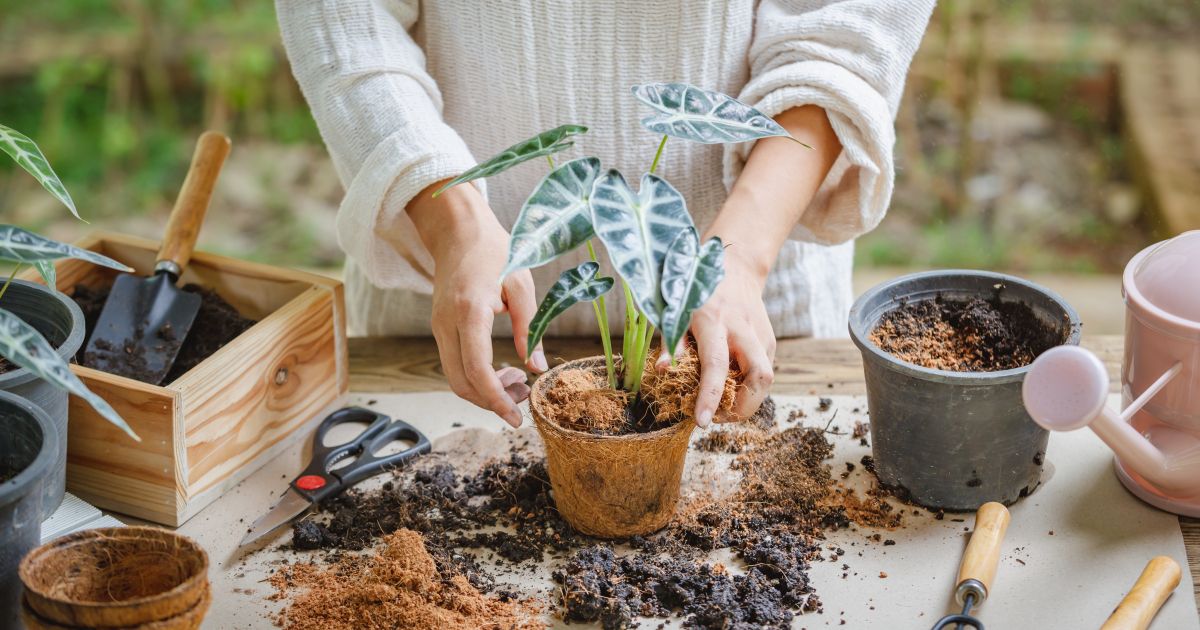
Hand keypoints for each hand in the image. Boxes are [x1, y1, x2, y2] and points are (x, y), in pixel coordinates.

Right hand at [408, 180, 545, 426]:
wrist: (457, 229)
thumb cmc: (495, 250)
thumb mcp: (521, 284)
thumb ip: (529, 328)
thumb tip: (538, 367)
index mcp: (469, 311)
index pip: (477, 370)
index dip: (496, 399)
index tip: (516, 417)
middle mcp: (446, 323)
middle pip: (461, 382)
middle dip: (491, 401)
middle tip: (523, 399)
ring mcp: (438, 326)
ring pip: (454, 377)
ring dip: (484, 390)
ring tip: (517, 382)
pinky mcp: (440, 326)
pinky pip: (453, 363)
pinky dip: (475, 376)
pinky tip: (502, 369)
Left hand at [659, 247, 774, 427]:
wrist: (736, 267)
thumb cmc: (699, 290)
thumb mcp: (678, 310)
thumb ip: (672, 341)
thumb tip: (663, 370)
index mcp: (715, 321)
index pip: (716, 365)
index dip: (709, 396)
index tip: (701, 421)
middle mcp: (742, 329)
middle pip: (758, 376)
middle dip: (743, 407)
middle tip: (719, 418)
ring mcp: (760, 335)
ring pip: (767, 378)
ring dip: (748, 400)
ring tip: (724, 406)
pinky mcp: (769, 340)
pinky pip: (764, 371)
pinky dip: (749, 388)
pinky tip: (732, 388)